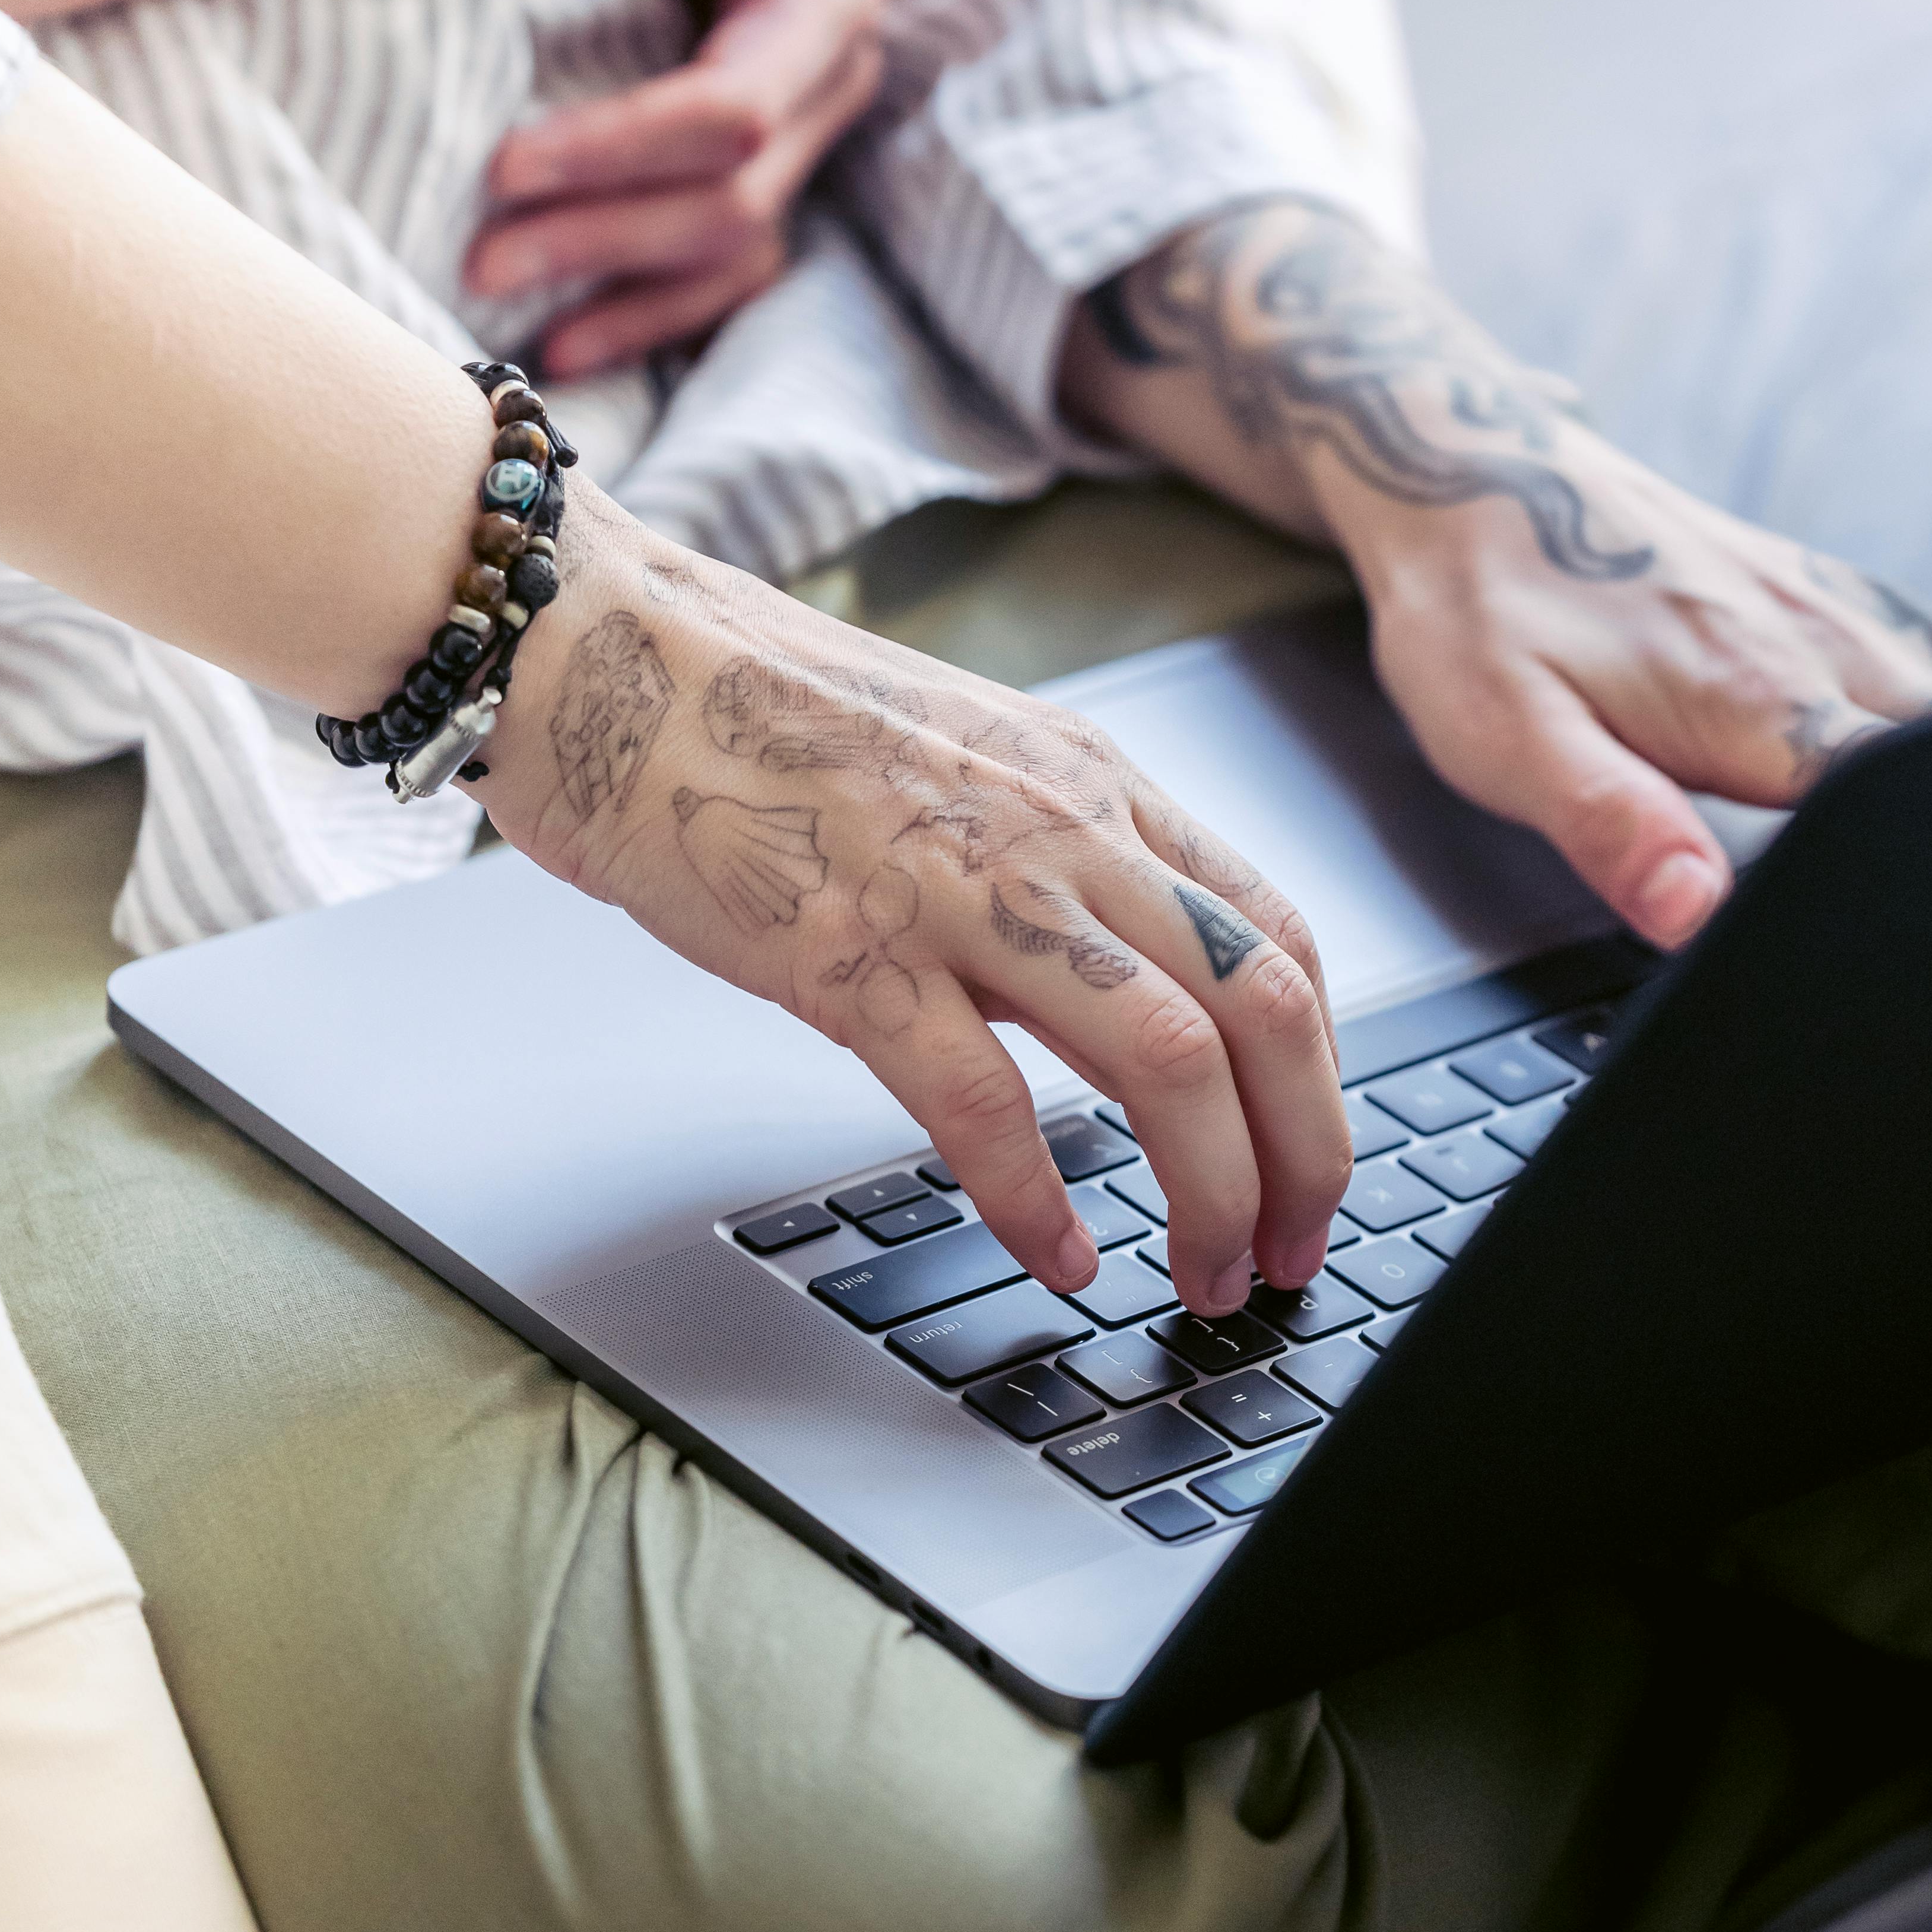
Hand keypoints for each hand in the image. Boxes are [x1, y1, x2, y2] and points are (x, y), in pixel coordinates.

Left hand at [468, 0, 890, 378]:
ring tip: (502, 305)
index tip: (505, 165)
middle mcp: (827, 80)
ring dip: (617, 290)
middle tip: (478, 256)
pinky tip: (569, 344)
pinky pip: (725, 268)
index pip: (731, 108)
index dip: (621, 149)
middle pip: (726, 199)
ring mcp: (802, 132)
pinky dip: (651, 315)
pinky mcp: (764, 160)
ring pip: (727, 251)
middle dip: (601, 234)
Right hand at [479, 524, 1351, 1313]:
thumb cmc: (764, 719)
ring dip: (1211, 1194)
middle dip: (1304, 1159)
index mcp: (1094, 789)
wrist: (608, 654)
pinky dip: (1038, 1204)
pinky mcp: (853, 957)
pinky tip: (1061, 1259)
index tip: (1311, 1165)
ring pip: (1168, 1060)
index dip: (1323, 1077)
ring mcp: (962, 893)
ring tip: (1201, 1277)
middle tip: (1287, 1255)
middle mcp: (1059, 834)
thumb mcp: (965, 772)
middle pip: (1263, 1011)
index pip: (1279, 942)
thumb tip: (1121, 1006)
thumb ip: (1055, 878)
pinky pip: (984, 1104)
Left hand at [1339, 427, 1931, 946]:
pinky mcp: (1818, 586)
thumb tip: (1693, 917)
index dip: (1894, 871)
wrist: (1464, 472)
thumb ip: (1615, 831)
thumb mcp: (1512, 742)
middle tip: (1887, 882)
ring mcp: (1828, 606)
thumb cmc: (1477, 608)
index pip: (1895, 803)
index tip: (1869, 910)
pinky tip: (1922, 735)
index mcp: (1756, 700)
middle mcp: (1816, 644)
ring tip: (1920, 822)